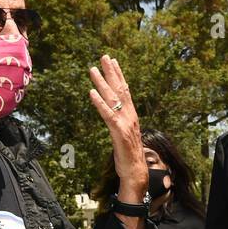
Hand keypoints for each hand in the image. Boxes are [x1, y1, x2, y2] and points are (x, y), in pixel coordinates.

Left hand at [88, 56, 146, 199]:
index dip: (119, 75)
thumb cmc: (128, 155)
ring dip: (102, 83)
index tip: (113, 61)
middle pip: (120, 90)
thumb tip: (114, 115)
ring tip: (93, 70)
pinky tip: (91, 93)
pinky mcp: (119, 132)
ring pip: (112, 99)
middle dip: (111, 72)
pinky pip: (107, 115)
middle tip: (104, 57)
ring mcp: (125, 123)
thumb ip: (119, 122)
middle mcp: (130, 116)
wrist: (135, 171)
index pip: (125, 91)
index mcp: (131, 116)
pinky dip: (99, 103)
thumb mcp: (123, 135)